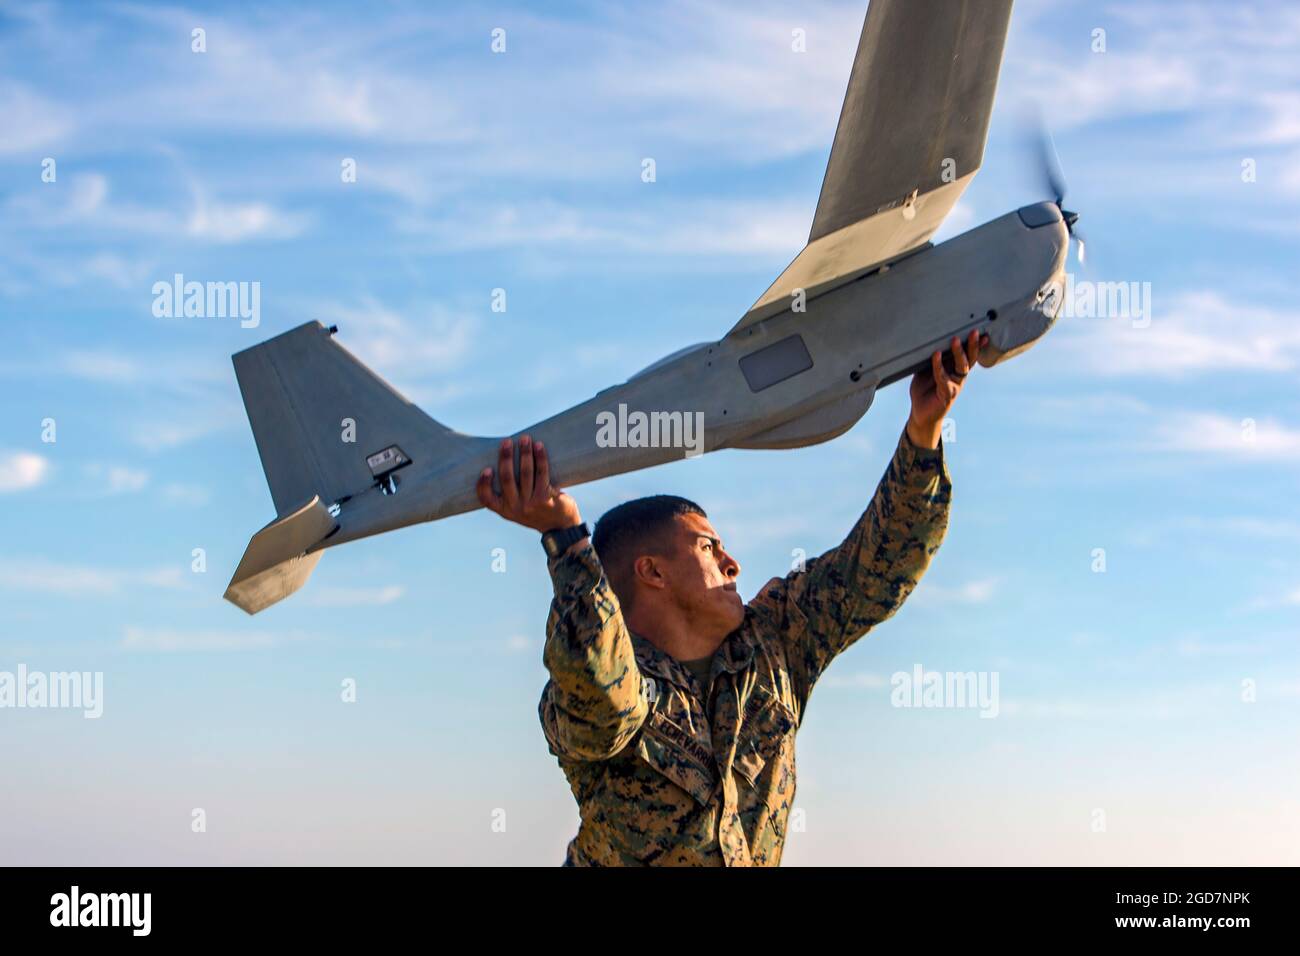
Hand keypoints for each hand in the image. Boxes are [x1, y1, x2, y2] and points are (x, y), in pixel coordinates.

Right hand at [476, 435, 582, 532]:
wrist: (560, 527)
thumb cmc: (536, 511)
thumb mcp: (518, 508)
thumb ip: (509, 493)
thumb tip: (504, 459)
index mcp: (504, 510)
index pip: (487, 499)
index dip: (483, 484)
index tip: (486, 469)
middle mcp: (516, 508)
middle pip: (506, 479)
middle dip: (506, 457)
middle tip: (506, 441)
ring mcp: (531, 504)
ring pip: (525, 473)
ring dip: (524, 453)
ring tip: (525, 439)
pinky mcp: (546, 497)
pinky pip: (542, 473)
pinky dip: (540, 458)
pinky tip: (539, 447)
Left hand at [907, 329, 986, 448]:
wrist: (920, 414)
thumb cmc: (924, 390)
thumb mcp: (925, 371)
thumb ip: (929, 358)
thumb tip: (926, 341)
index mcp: (955, 370)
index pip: (968, 355)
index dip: (976, 345)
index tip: (983, 333)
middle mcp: (958, 377)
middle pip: (969, 359)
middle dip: (973, 345)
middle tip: (974, 332)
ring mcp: (955, 385)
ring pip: (961, 367)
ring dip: (959, 353)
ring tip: (955, 340)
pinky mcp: (947, 394)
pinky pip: (943, 377)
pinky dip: (939, 366)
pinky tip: (936, 355)